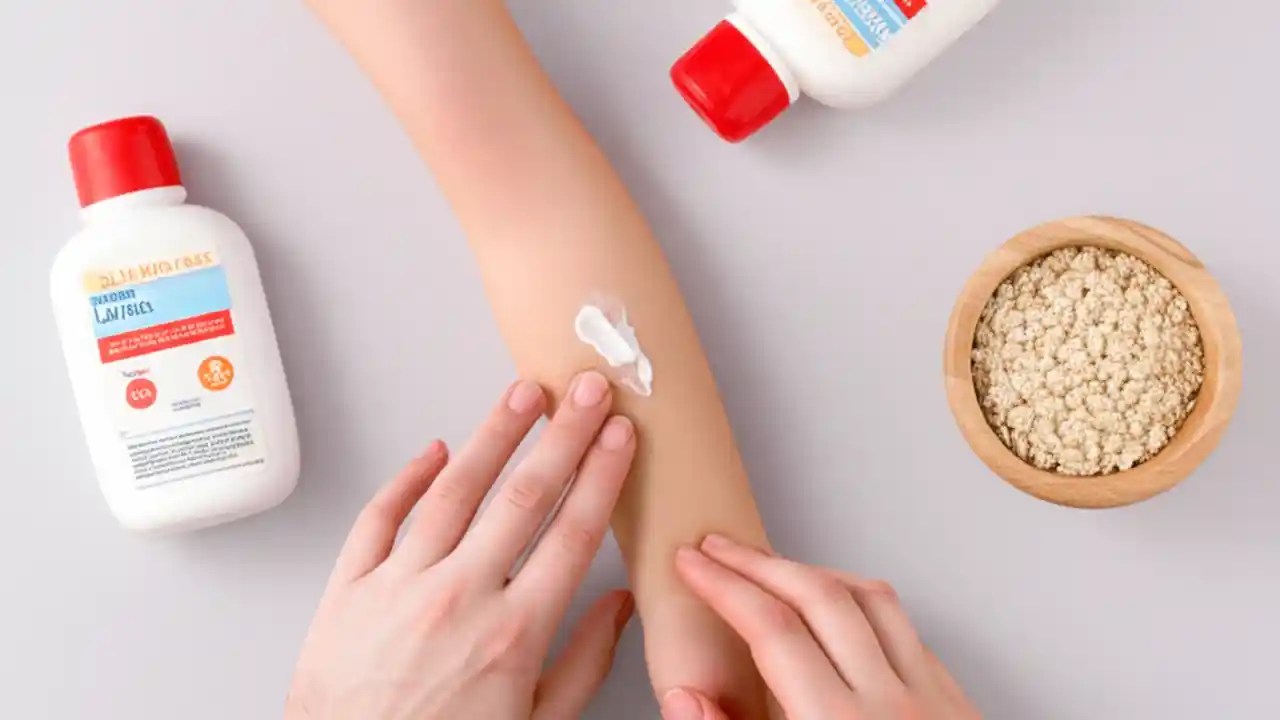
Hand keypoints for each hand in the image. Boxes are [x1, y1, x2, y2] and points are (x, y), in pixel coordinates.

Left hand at [286, 372, 636, 719]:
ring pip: (453, 491)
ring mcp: (399, 587)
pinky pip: (379, 518)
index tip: (618, 435)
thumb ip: (585, 662)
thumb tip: (619, 605)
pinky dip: (406, 479)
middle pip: (523, 495)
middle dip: (562, 433)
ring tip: (520, 395)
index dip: (601, 474)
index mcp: (514, 632)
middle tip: (583, 389)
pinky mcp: (348, 590)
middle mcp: (458, 597)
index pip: (572, 531)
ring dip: (493, 435)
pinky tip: (433, 451)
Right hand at [666, 536, 979, 719]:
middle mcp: (893, 707)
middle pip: (819, 598)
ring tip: (769, 566)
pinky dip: (860, 601)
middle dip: (758, 564)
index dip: (722, 588)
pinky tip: (837, 607)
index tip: (690, 566)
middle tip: (715, 550)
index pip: (772, 631)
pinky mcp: (958, 707)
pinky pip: (905, 628)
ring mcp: (933, 701)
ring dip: (813, 572)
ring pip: (871, 600)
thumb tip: (685, 698)